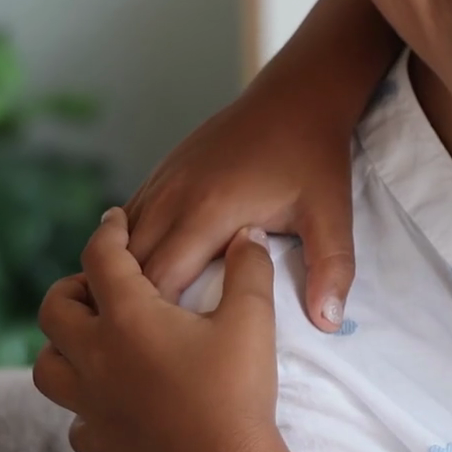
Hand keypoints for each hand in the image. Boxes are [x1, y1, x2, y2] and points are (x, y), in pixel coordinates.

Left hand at [33, 208, 293, 451]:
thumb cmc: (238, 391)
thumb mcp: (253, 319)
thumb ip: (249, 268)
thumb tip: (249, 234)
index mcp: (128, 319)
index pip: (100, 258)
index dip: (106, 231)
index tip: (113, 220)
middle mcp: (96, 358)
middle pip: (54, 310)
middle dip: (73, 288)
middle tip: (101, 284)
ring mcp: (90, 404)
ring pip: (46, 366)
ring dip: (62, 346)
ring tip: (94, 340)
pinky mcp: (99, 442)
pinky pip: (75, 419)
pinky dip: (85, 404)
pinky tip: (112, 400)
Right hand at [125, 90, 356, 331]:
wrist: (297, 96)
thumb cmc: (315, 158)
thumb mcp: (331, 214)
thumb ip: (331, 268)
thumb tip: (328, 322)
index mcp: (209, 212)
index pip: (158, 281)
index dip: (154, 322)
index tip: (162, 355)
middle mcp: (174, 196)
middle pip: (126, 265)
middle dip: (128, 306)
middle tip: (138, 349)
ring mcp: (163, 180)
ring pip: (120, 241)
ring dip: (123, 277)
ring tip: (132, 321)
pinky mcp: (163, 172)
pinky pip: (130, 218)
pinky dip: (128, 249)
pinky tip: (140, 277)